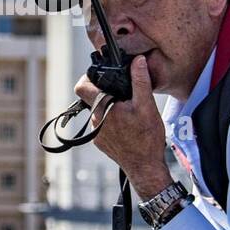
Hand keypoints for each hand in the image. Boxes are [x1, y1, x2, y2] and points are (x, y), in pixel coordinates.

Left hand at [73, 56, 172, 198]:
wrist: (145, 168)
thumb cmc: (147, 139)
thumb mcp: (147, 106)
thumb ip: (140, 81)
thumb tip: (137, 60)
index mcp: (103, 108)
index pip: (81, 87)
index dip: (89, 77)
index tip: (101, 75)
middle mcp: (95, 120)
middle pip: (91, 98)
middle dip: (105, 91)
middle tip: (122, 91)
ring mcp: (96, 133)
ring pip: (97, 111)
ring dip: (109, 106)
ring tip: (127, 109)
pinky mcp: (100, 142)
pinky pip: (101, 124)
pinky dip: (111, 120)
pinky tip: (127, 124)